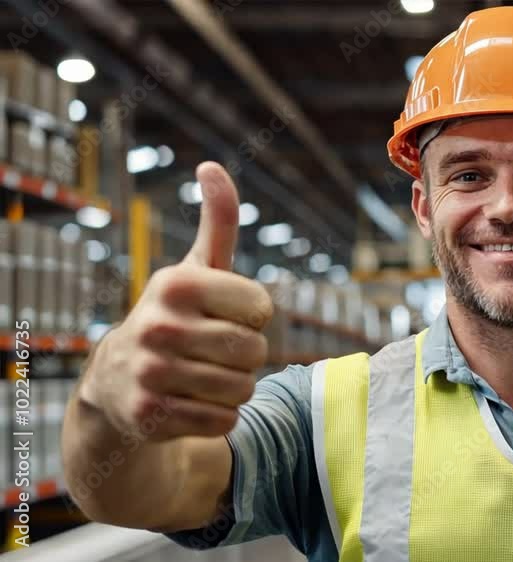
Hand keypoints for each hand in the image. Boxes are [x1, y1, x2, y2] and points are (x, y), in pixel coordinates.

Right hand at [79, 162, 273, 440]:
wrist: (118, 382)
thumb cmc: (176, 317)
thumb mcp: (197, 269)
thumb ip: (218, 222)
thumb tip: (213, 166)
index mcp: (177, 284)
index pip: (261, 309)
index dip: (253, 318)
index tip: (224, 316)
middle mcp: (158, 326)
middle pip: (255, 352)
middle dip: (246, 357)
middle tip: (214, 352)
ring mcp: (151, 374)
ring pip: (243, 389)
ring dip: (235, 388)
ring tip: (204, 377)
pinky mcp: (151, 417)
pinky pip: (224, 421)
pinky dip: (219, 416)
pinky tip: (192, 403)